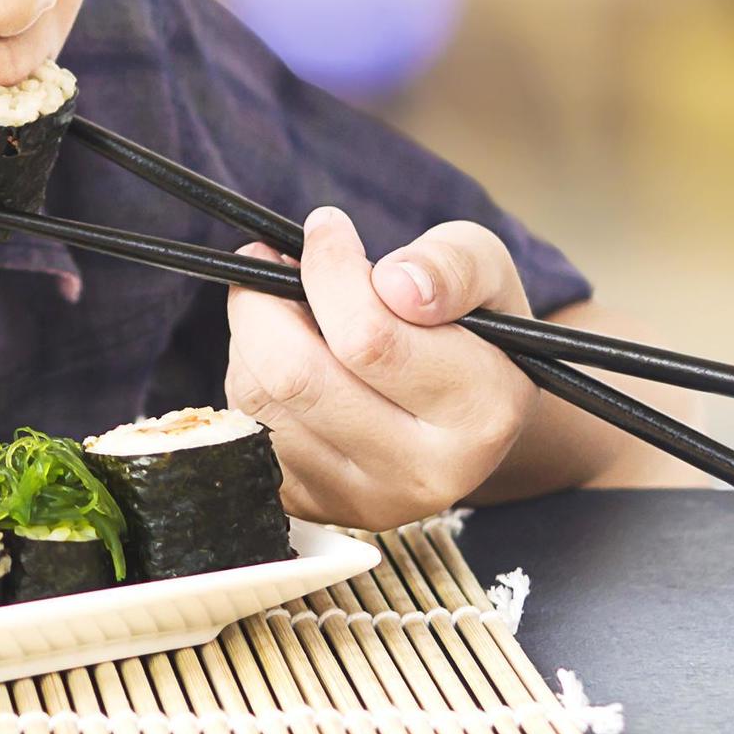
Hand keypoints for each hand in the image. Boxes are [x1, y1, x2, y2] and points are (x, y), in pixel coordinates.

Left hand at [223, 206, 539, 530]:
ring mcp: (366, 501)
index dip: (330, 268)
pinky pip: (246, 426)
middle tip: (273, 258)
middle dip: (266, 298)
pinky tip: (286, 352)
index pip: (369, 338)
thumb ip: (452, 265)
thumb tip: (396, 285)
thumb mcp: (488, 270)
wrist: (464, 410)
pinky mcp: (315, 506)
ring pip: (260, 398)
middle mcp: (426, 474)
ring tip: (286, 304)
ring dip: (255, 332)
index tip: (326, 227)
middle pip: (297, 375)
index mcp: (482, 414)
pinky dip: (250, 372)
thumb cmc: (473, 326)